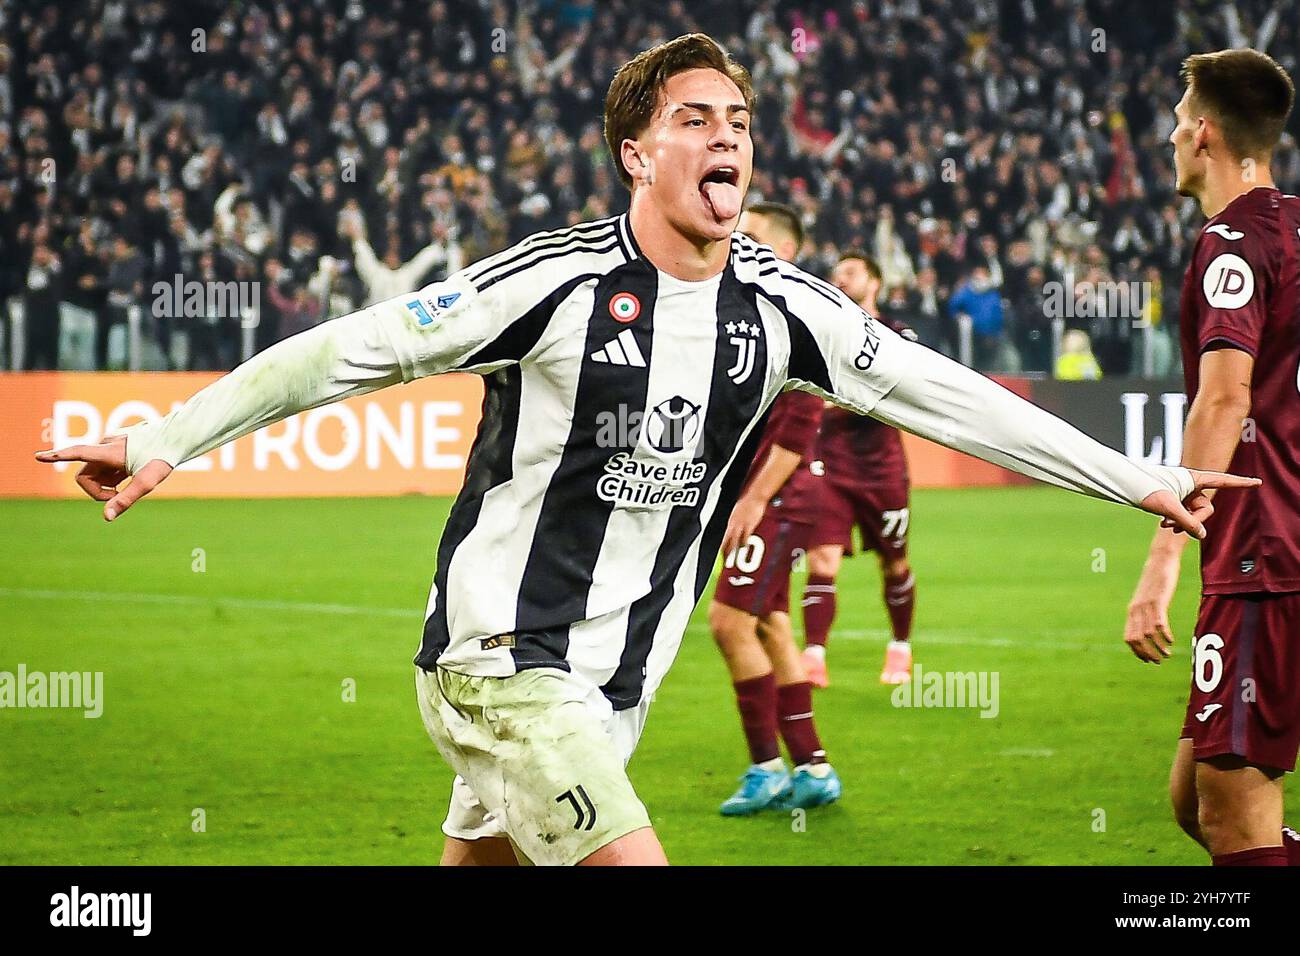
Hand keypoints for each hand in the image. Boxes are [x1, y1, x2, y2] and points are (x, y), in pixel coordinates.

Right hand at [34, 435, 172, 521]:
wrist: (178, 438)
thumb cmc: (164, 457)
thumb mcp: (147, 482)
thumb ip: (127, 499)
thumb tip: (107, 517)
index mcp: (109, 451)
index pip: (78, 452)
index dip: (57, 456)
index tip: (37, 456)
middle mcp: (105, 447)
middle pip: (84, 476)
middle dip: (96, 491)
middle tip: (119, 496)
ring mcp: (110, 449)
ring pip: (94, 474)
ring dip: (105, 485)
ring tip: (128, 484)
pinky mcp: (116, 452)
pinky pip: (104, 471)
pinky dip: (112, 480)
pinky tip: (128, 477)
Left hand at [722, 494, 766, 556]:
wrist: (755, 496)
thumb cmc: (748, 503)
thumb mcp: (739, 512)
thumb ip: (737, 521)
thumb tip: (735, 529)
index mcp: (731, 521)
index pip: (725, 536)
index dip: (722, 545)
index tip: (720, 553)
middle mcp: (734, 523)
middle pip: (728, 540)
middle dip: (726, 551)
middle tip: (724, 560)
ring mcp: (741, 524)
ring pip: (735, 540)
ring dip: (733, 549)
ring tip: (732, 558)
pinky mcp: (749, 524)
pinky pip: (746, 536)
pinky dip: (744, 542)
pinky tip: (743, 547)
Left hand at [1124, 547, 1180, 662]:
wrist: (1160, 559)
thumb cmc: (1156, 580)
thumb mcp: (1147, 598)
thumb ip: (1146, 611)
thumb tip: (1150, 626)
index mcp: (1132, 611)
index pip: (1128, 638)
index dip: (1137, 652)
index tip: (1147, 660)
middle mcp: (1136, 610)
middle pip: (1136, 639)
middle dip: (1147, 653)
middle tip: (1158, 661)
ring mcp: (1146, 605)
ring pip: (1148, 634)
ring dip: (1157, 647)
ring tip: (1167, 654)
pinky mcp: (1158, 600)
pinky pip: (1158, 622)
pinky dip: (1164, 635)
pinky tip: (1171, 640)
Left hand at [1138, 468, 1259, 538]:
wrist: (1126, 485)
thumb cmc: (1146, 489)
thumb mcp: (1167, 507)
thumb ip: (1186, 522)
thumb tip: (1202, 536)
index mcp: (1194, 479)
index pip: (1223, 481)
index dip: (1240, 483)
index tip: (1257, 482)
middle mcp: (1192, 485)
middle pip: (1205, 508)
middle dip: (1191, 520)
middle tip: (1172, 526)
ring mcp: (1184, 493)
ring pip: (1193, 515)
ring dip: (1182, 523)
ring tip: (1164, 525)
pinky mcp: (1176, 500)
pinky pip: (1184, 515)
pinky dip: (1176, 521)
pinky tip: (1164, 525)